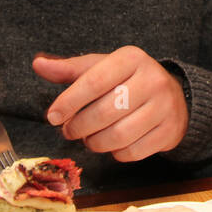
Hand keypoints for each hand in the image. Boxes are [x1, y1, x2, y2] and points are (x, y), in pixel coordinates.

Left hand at [33, 46, 188, 161]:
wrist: (173, 98)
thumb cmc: (128, 82)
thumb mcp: (101, 68)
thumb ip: (69, 69)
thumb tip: (38, 64)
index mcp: (132, 59)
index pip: (95, 81)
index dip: (70, 101)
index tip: (52, 116)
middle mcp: (153, 80)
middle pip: (105, 112)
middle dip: (80, 127)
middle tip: (69, 131)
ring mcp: (164, 107)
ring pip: (119, 136)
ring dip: (95, 143)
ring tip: (89, 138)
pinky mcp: (170, 131)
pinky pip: (133, 152)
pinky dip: (115, 153)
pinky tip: (112, 144)